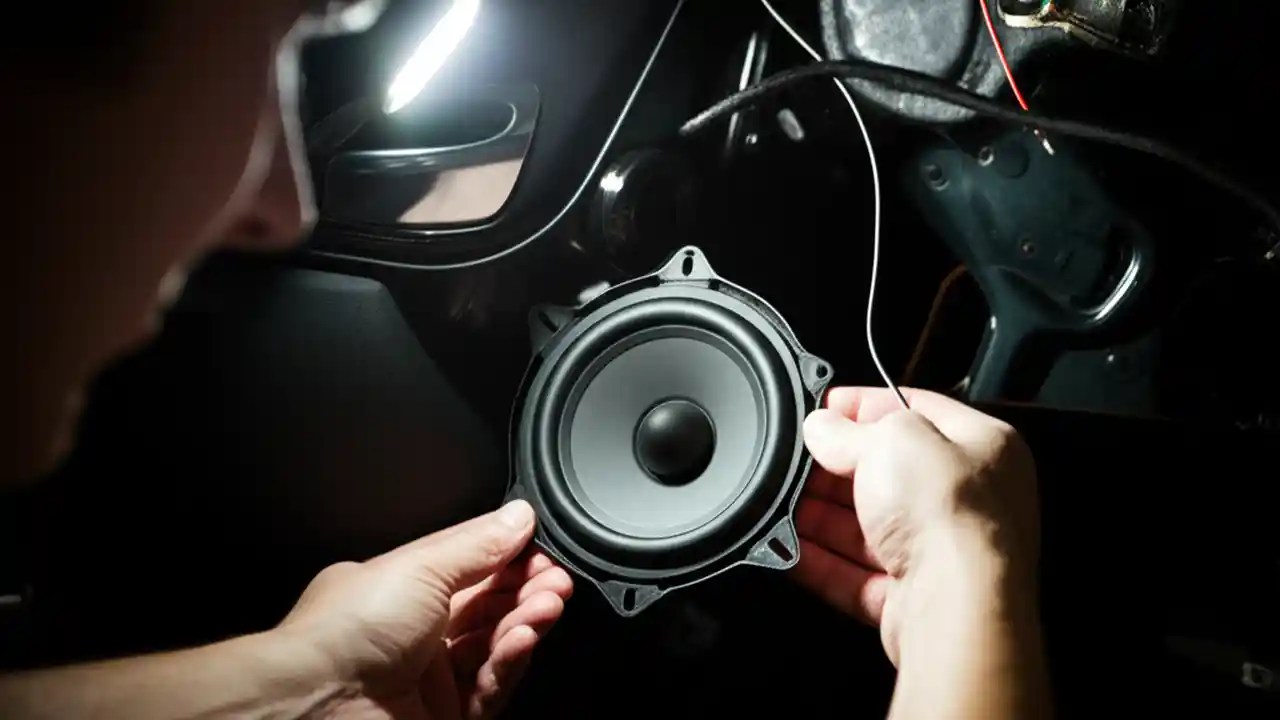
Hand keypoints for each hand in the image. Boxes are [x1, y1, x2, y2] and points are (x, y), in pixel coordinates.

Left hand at [276, 500, 573, 718]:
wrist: (320, 702)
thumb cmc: (345, 630)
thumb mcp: (420, 566)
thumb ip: (477, 544)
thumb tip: (518, 516)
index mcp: (400, 591)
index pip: (471, 571)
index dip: (509, 560)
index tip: (542, 549)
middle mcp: (415, 635)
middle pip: (489, 609)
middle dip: (526, 590)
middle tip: (555, 578)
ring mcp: (431, 680)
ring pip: (495, 648)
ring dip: (526, 623)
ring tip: (548, 603)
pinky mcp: (447, 717)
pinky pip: (491, 688)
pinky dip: (511, 661)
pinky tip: (524, 638)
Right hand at [790, 386, 1037, 663]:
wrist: (957, 606)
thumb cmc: (951, 514)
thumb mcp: (891, 440)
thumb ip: (850, 430)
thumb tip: (824, 426)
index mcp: (982, 446)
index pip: (917, 411)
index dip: (866, 406)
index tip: (826, 407)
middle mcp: (970, 501)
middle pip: (890, 474)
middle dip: (837, 467)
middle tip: (796, 459)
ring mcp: (943, 554)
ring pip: (870, 529)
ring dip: (823, 517)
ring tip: (781, 503)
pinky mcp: (914, 600)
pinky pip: (857, 578)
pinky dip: (822, 564)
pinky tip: (790, 550)